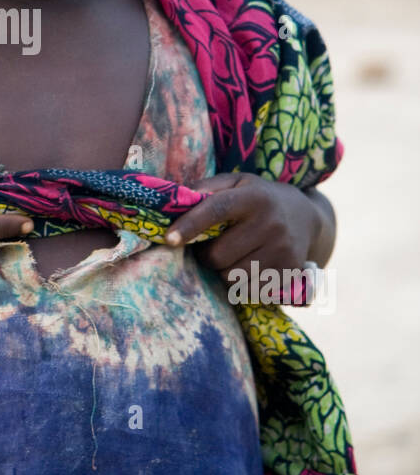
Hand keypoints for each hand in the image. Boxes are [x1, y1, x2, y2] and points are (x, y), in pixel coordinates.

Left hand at [164, 172, 328, 288]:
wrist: (305, 216)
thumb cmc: (258, 198)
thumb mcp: (236, 183)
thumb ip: (205, 188)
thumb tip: (173, 201)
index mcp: (254, 197)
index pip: (217, 209)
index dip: (190, 225)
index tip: (168, 239)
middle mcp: (271, 223)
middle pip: (218, 256)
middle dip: (208, 255)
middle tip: (215, 246)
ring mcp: (283, 250)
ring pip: (232, 278)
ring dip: (225, 271)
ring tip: (235, 256)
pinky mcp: (290, 272)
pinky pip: (250, 291)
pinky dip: (243, 284)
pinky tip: (252, 267)